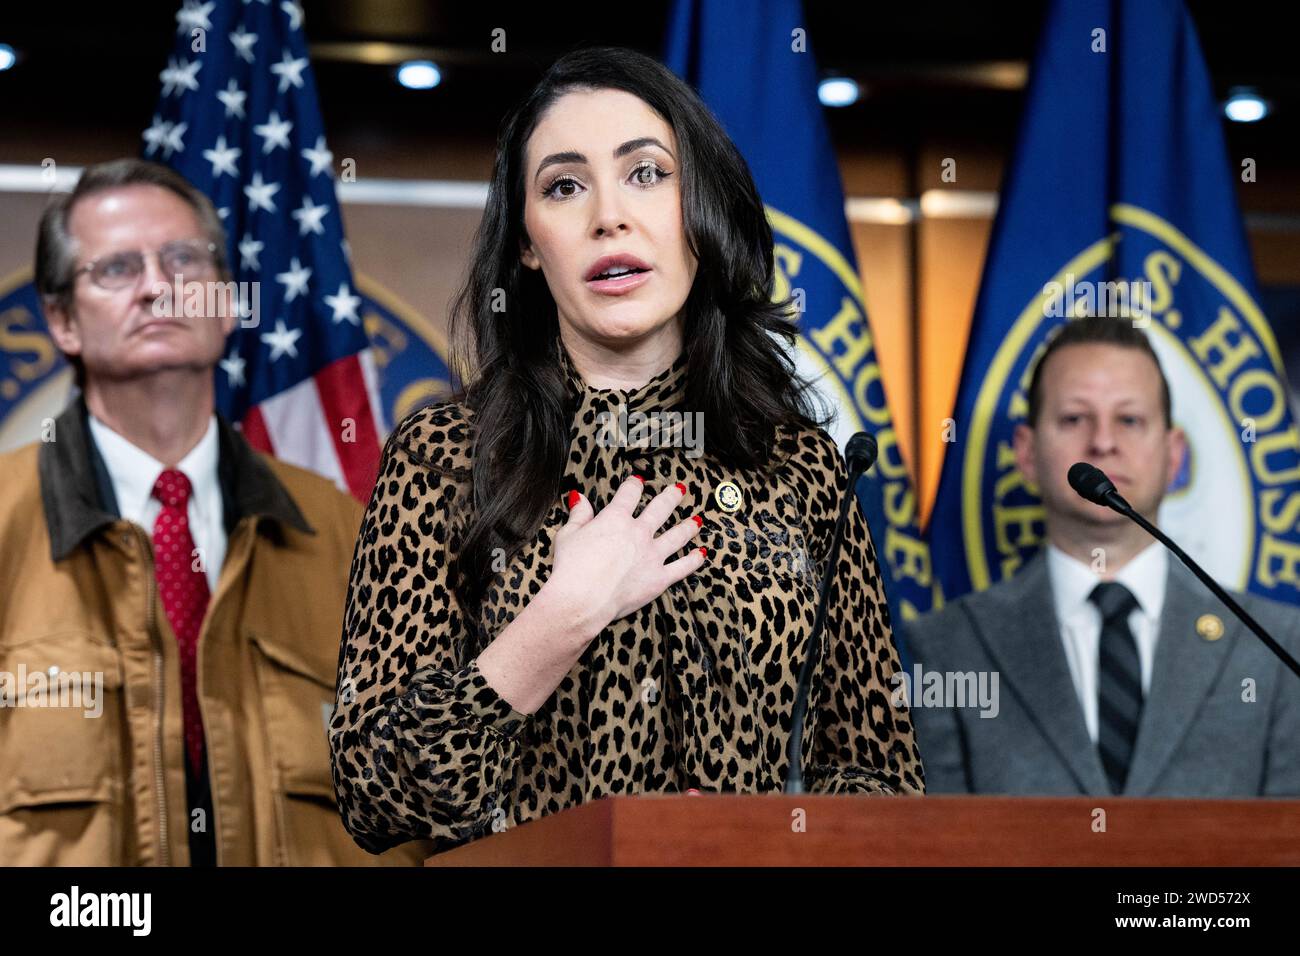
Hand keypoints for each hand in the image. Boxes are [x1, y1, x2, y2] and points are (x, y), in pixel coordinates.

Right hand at [546, 475, 705, 642]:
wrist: (582, 599)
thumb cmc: (570, 567)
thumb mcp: (568, 535)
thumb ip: (579, 515)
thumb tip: (579, 498)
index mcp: (616, 518)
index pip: (629, 493)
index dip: (634, 485)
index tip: (638, 481)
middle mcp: (639, 532)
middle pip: (661, 508)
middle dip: (671, 496)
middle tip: (679, 489)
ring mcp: (652, 555)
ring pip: (677, 535)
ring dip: (688, 526)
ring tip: (696, 521)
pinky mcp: (659, 578)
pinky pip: (683, 567)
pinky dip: (694, 560)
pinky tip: (701, 554)